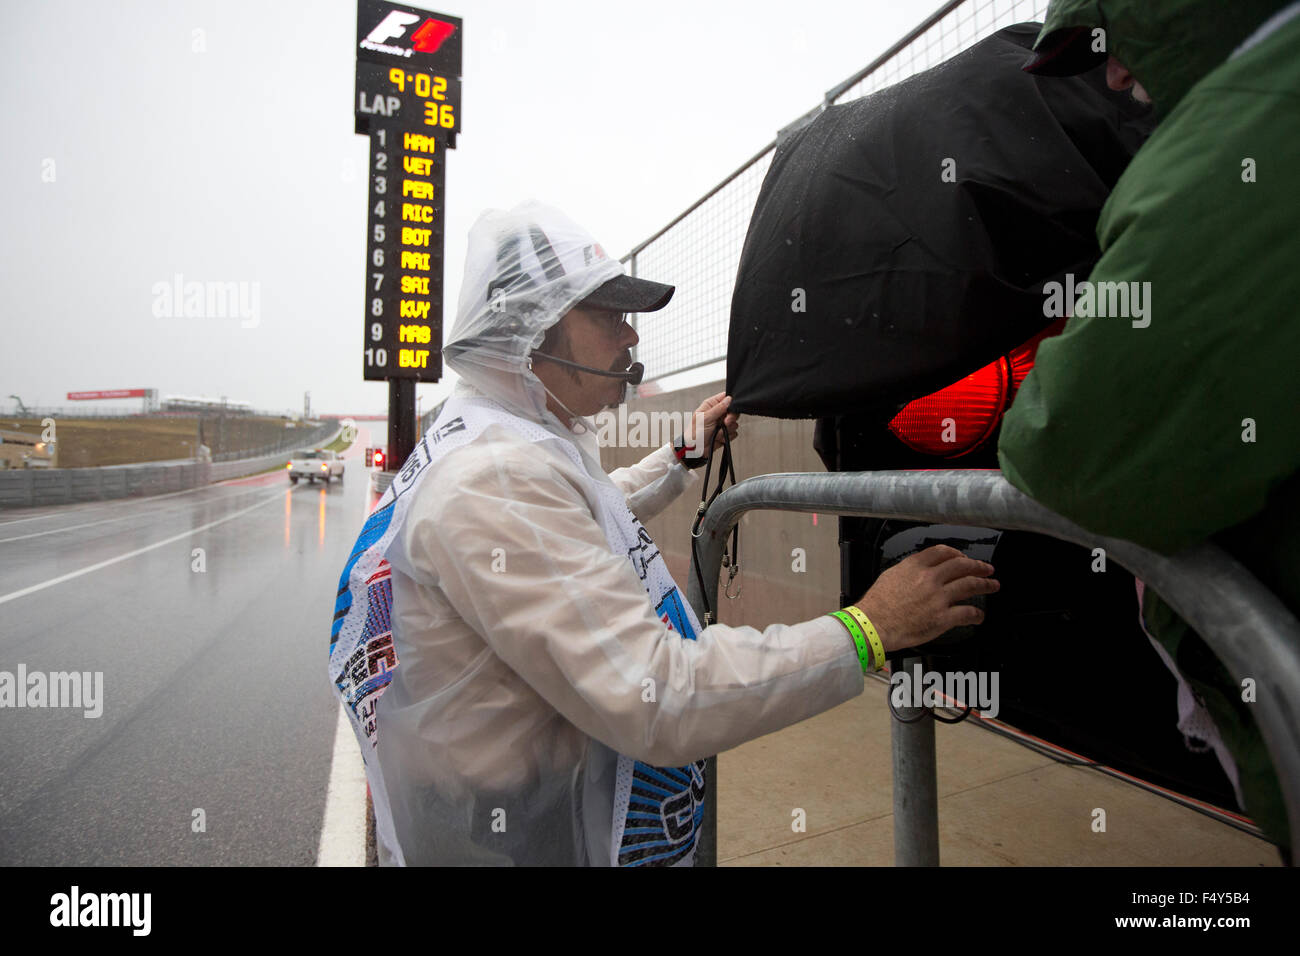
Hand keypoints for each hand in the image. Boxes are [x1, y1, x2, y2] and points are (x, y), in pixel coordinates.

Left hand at [682, 392, 739, 457]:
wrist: (695, 450)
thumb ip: (718, 408)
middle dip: (730, 418)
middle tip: (725, 423)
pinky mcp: (725, 433)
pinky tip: (718, 439)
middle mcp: (717, 413)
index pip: (725, 397)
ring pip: (734, 423)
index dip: (731, 402)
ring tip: (716, 433)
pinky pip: (734, 433)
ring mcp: (721, 424)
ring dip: (726, 430)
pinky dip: (726, 437)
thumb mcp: (705, 418)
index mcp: (710, 405)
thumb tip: (729, 399)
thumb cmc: (694, 434)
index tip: (730, 409)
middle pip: (733, 411)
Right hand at [854, 545, 997, 654]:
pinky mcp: (943, 618)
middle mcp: (930, 578)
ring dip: (985, 584)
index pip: (943, 552)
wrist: (873, 624)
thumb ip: (909, 570)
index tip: (963, 558)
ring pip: (970, 585)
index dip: (957, 554)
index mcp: (916, 566)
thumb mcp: (890, 576)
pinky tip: (979, 616)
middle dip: (978, 566)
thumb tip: (920, 570)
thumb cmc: (877, 605)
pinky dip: (976, 614)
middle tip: (987, 569)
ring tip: (992, 585)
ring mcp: (938, 598)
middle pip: (962, 566)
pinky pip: (967, 613)